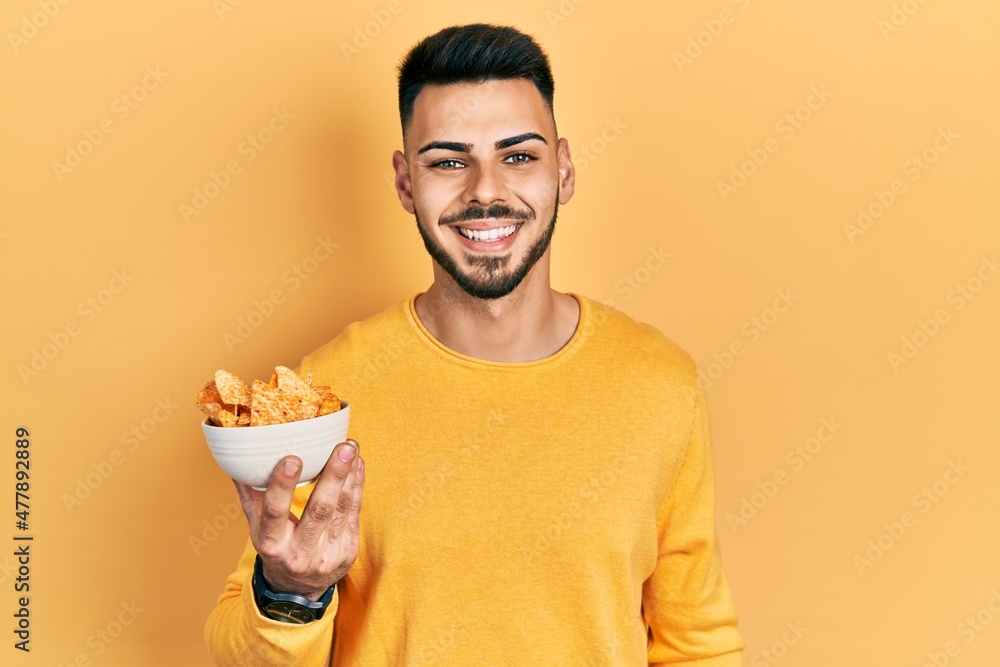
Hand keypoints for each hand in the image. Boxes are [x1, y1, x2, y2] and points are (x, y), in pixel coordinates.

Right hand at [234, 439, 364, 599]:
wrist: (299, 590)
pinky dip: (357, 486)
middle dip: (333, 475)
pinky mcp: (348, 552)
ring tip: (351, 447)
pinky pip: (355, 513)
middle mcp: (300, 552)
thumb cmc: (277, 548)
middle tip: (342, 446)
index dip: (283, 486)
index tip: (292, 459)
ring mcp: (327, 554)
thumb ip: (251, 496)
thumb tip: (238, 460)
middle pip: (320, 509)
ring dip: (350, 475)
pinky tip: (357, 465)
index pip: (275, 512)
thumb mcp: (258, 528)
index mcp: (272, 544)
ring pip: (342, 509)